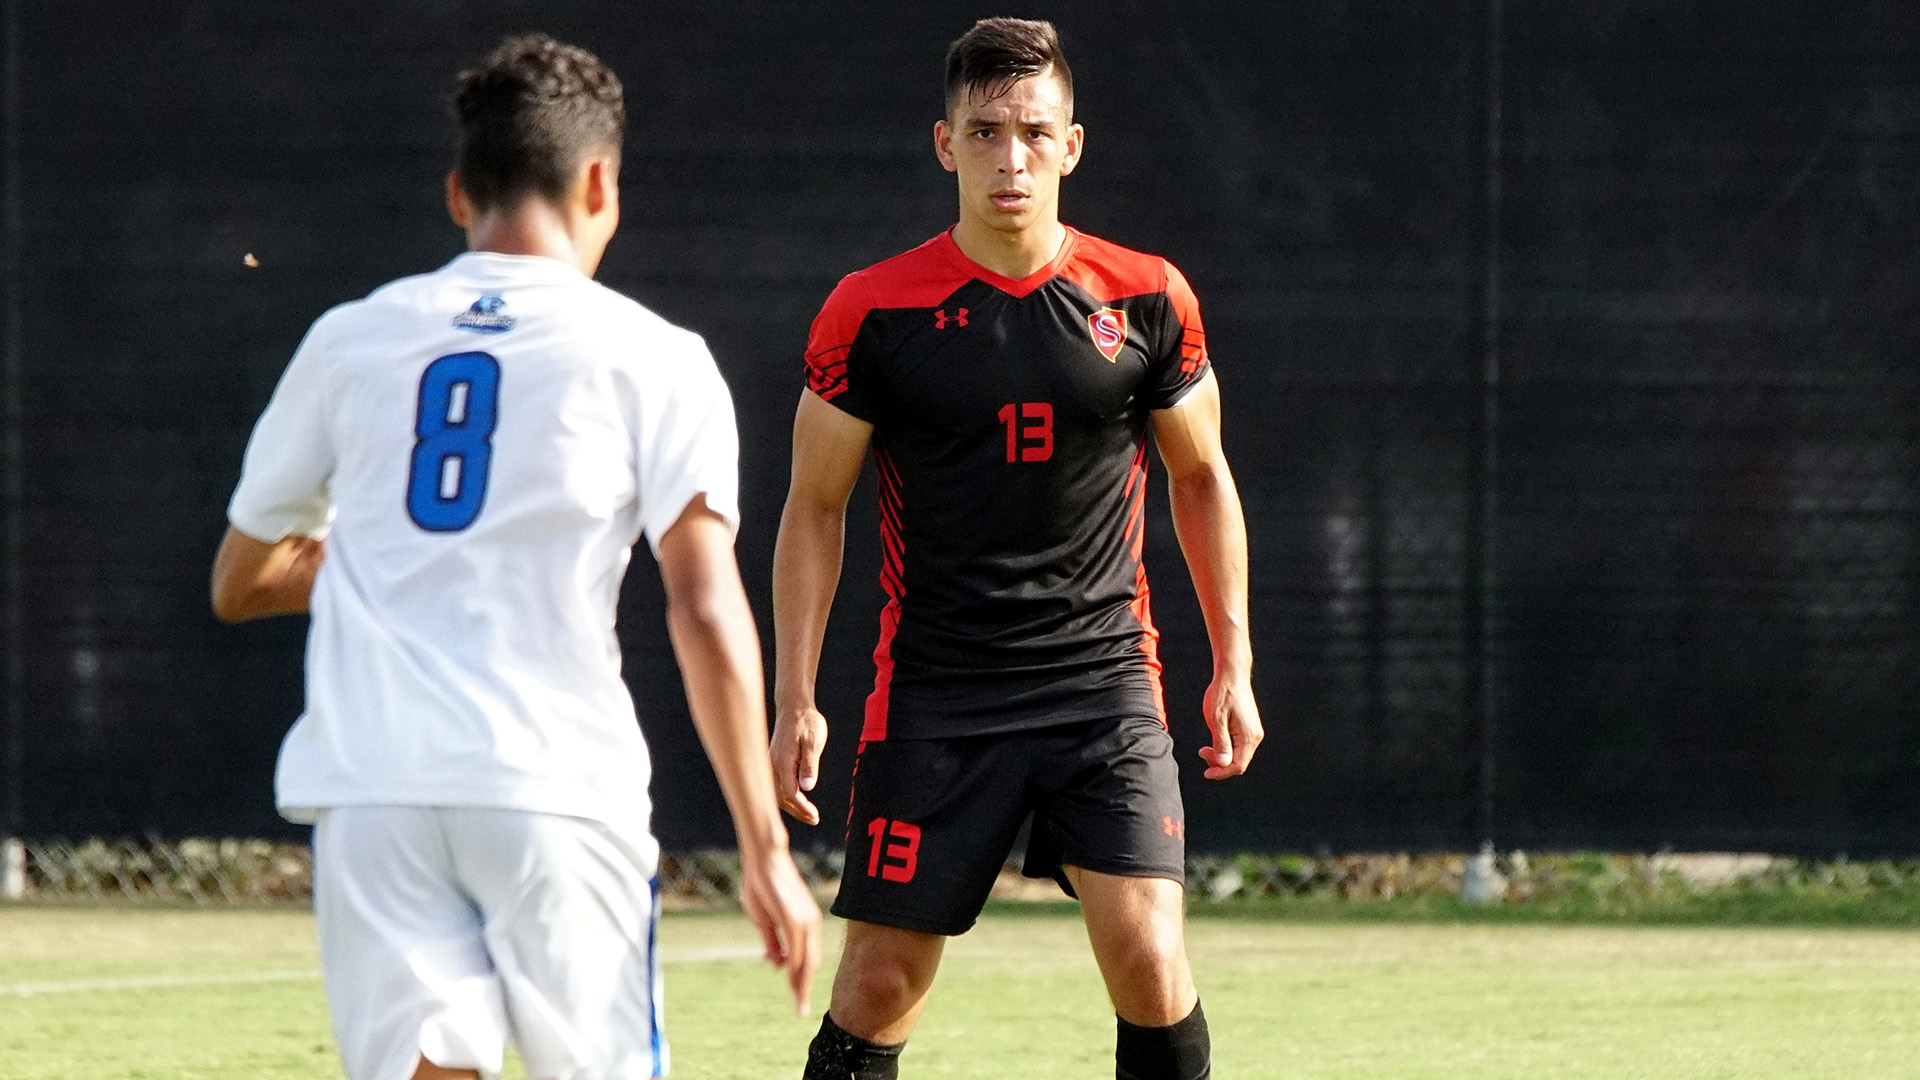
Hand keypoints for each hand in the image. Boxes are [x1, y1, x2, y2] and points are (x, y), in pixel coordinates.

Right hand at [738, 847, 823, 1015]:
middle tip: (801, 1009)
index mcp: (806, 922)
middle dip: (804, 987)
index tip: (799, 998)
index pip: (808, 958)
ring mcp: (805, 920)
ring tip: (799, 1002)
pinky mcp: (795, 917)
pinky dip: (795, 966)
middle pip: (811, 963)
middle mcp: (811, 922)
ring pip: (806, 959)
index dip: (803, 979)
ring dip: (801, 983)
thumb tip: (776, 963)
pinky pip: (797, 948)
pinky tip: (793, 981)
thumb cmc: (763, 886)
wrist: (763, 858)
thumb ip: (772, 942)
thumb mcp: (765, 921)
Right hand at [771, 705, 827, 824]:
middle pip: (780, 798)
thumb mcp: (813, 740)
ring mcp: (769, 764)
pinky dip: (786, 797)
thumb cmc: (807, 722)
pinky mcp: (771, 763)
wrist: (794, 707)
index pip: (790, 793)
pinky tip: (798, 801)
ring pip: (775, 793)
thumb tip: (808, 787)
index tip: (815, 816)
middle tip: (814, 819)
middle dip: (797, 811)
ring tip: (809, 815)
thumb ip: (809, 764)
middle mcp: (772, 765)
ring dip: (791, 807)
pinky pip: (774, 786)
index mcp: (782, 761)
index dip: (802, 807)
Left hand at [1199, 670, 1261, 779]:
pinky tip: (1215, 741)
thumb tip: (1223, 764)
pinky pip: (1239, 746)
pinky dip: (1226, 748)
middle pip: (1239, 763)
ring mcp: (1254, 732)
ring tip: (1205, 748)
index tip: (1205, 772)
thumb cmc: (1222, 693)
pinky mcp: (1249, 727)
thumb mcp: (1216, 719)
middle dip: (1220, 764)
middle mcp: (1255, 736)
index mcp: (1249, 736)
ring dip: (1222, 756)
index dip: (1221, 772)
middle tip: (1202, 753)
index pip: (1237, 766)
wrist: (1232, 674)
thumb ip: (1220, 743)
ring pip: (1239, 755)